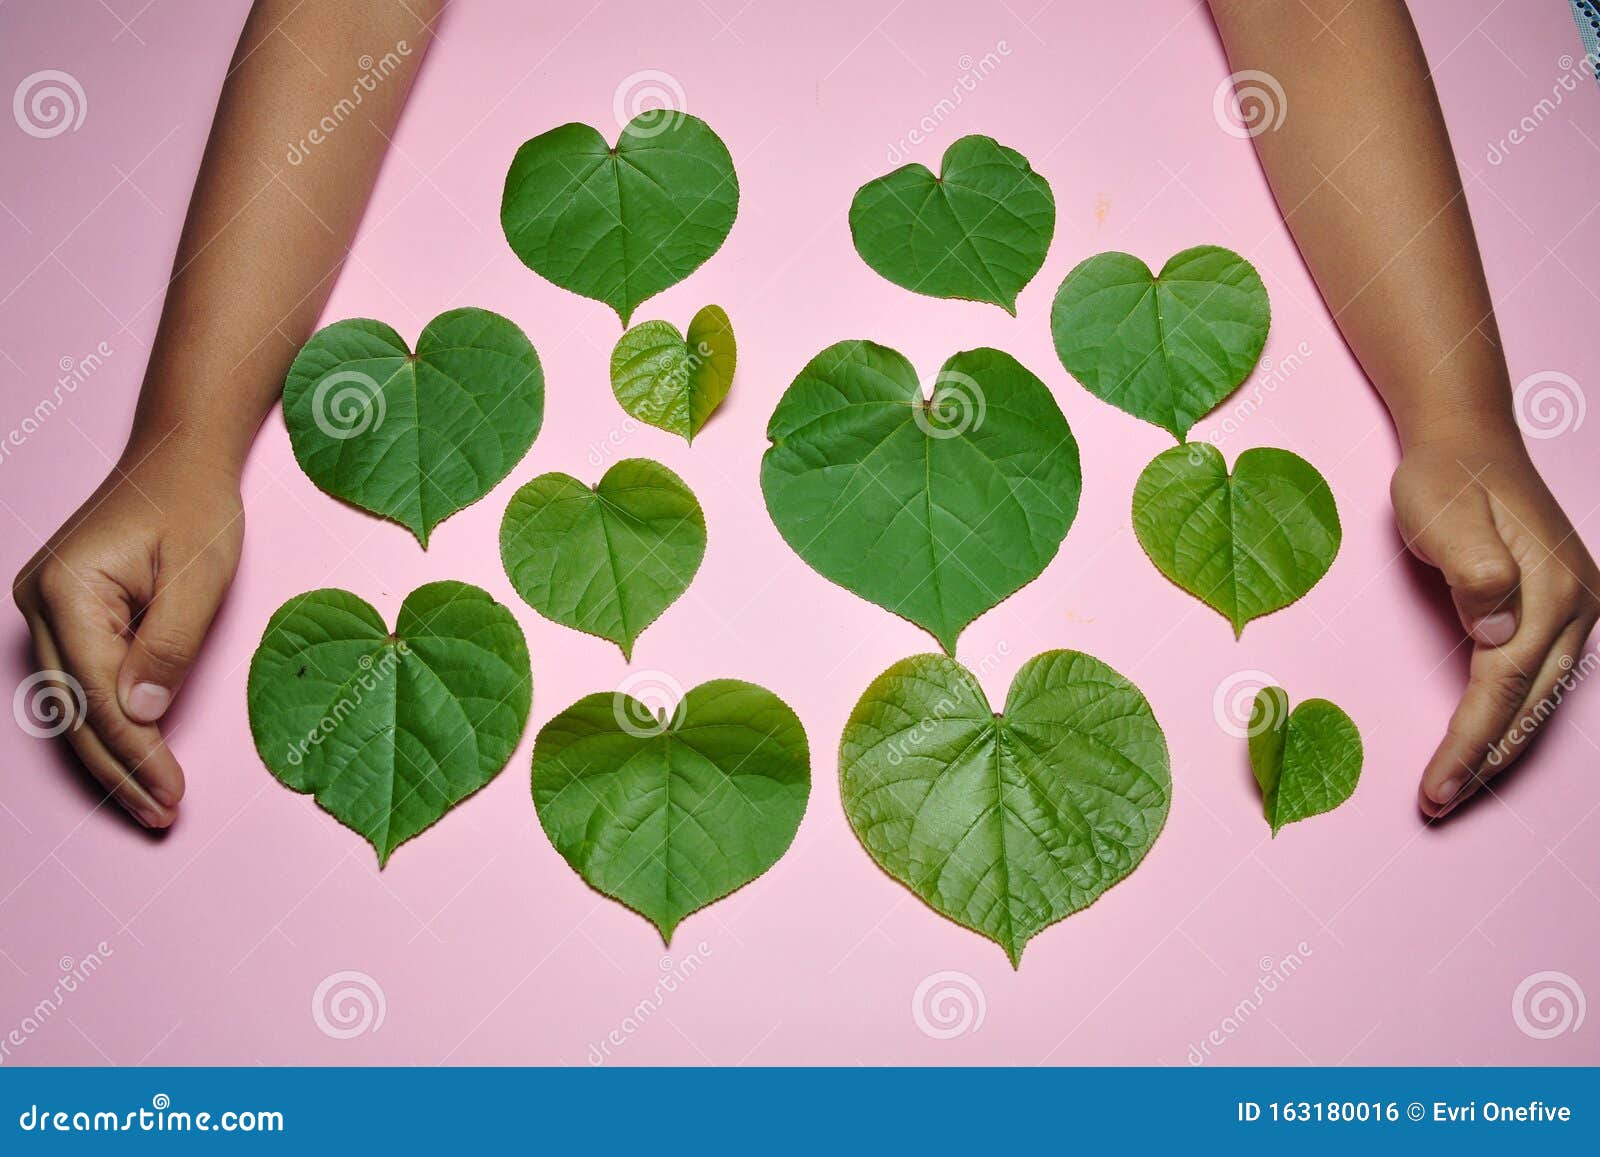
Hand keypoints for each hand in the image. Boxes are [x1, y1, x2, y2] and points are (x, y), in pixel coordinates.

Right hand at [12, 440, 242, 827]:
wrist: (179, 458)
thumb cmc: (196, 508)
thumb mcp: (199, 579)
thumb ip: (168, 648)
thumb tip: (140, 717)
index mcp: (67, 590)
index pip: (99, 696)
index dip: (136, 755)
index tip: (171, 796)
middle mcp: (39, 601)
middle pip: (75, 710)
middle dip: (120, 769)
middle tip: (161, 816)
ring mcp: (42, 607)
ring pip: (73, 703)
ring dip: (113, 754)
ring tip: (154, 802)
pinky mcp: (61, 612)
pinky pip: (82, 679)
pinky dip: (110, 719)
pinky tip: (139, 756)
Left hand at [1390, 426, 1598, 818]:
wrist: (1469, 440)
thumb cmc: (1445, 479)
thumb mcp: (1444, 514)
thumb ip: (1473, 572)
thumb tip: (1499, 636)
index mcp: (1551, 590)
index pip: (1502, 689)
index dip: (1468, 745)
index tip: (1433, 789)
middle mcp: (1578, 605)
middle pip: (1529, 707)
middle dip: (1483, 762)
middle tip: (1436, 805)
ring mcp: (1579, 607)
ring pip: (1541, 700)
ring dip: (1500, 746)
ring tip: (1454, 786)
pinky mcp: (1567, 606)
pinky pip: (1541, 677)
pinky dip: (1513, 714)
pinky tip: (1487, 740)